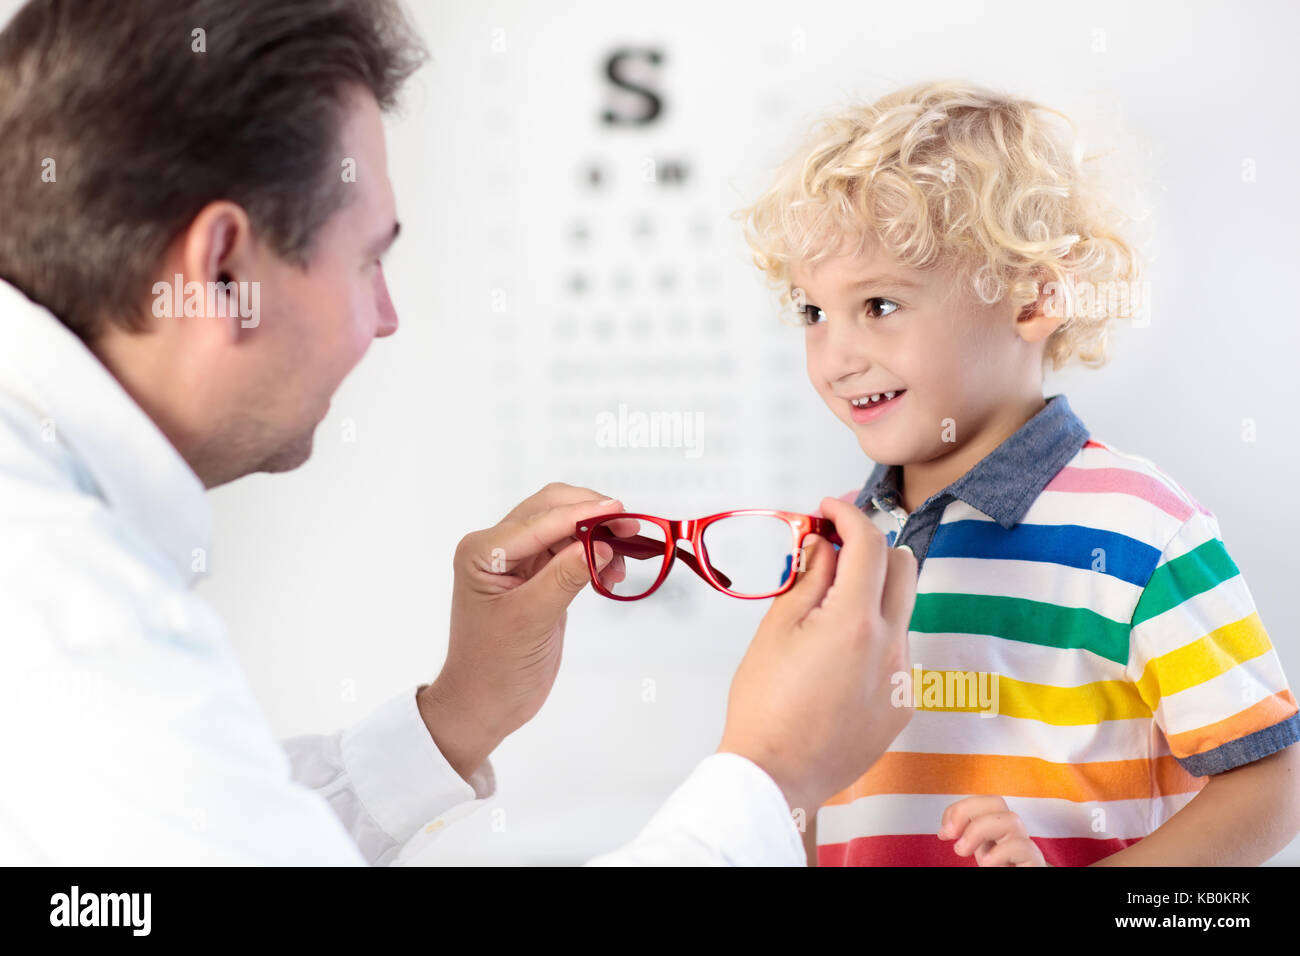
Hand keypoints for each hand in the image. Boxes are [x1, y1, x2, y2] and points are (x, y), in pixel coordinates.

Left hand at [418, 483, 630, 779]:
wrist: (485, 705)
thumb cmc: (494, 668)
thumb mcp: (531, 619)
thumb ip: (565, 577)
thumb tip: (602, 544)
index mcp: (483, 551)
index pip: (539, 520)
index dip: (582, 512)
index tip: (619, 511)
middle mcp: (497, 548)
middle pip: (551, 510)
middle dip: (591, 515)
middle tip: (630, 527)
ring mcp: (518, 561)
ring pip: (564, 528)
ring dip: (596, 535)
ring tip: (623, 559)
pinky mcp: (538, 577)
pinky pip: (569, 552)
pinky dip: (593, 554)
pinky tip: (611, 571)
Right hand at [717, 496, 917, 818]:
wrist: (776, 776)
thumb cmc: (764, 707)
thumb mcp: (776, 629)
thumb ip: (808, 577)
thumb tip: (824, 544)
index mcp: (853, 622)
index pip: (869, 544)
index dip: (848, 514)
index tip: (830, 510)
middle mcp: (890, 647)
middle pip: (904, 567)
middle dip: (871, 548)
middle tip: (833, 551)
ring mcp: (903, 677)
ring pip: (901, 610)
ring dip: (872, 595)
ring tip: (826, 614)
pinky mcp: (903, 704)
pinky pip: (898, 651)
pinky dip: (874, 637)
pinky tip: (836, 660)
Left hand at [938, 796, 1046, 865]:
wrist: (1018, 886)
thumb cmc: (997, 867)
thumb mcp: (978, 850)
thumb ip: (966, 836)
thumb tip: (944, 831)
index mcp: (998, 826)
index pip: (983, 800)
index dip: (960, 808)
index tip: (943, 832)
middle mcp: (1013, 832)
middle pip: (997, 801)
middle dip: (967, 811)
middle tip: (949, 835)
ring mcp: (1025, 846)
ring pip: (1011, 820)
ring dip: (979, 830)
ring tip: (963, 851)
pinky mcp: (1033, 862)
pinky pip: (1023, 847)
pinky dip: (1000, 852)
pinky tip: (986, 864)